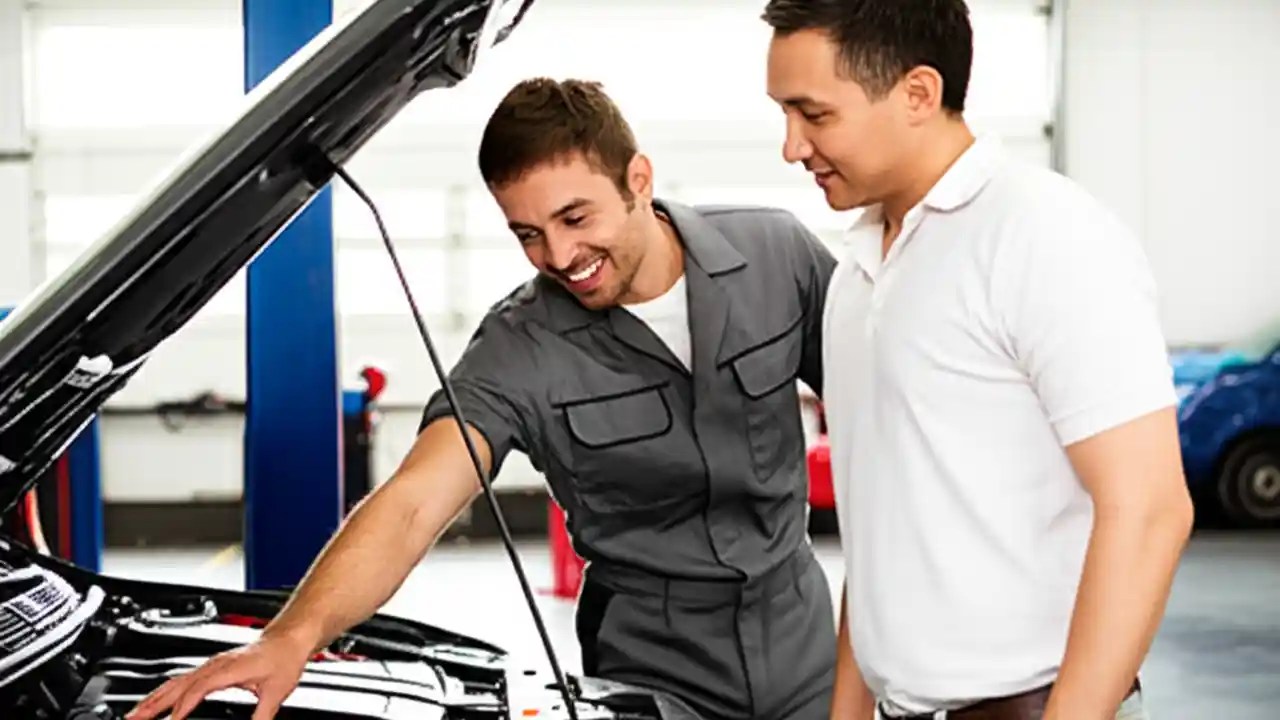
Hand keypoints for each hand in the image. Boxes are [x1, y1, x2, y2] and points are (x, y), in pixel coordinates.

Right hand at [126, 631, 312, 719]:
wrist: (290, 637)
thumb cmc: (284, 658)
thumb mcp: (276, 693)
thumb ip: (262, 717)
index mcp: (228, 668)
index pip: (196, 690)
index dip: (181, 709)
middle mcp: (215, 665)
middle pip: (176, 685)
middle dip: (151, 704)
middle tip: (131, 719)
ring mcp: (211, 664)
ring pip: (175, 681)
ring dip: (153, 698)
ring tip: (134, 714)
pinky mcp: (213, 666)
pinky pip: (182, 679)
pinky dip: (165, 691)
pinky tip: (157, 701)